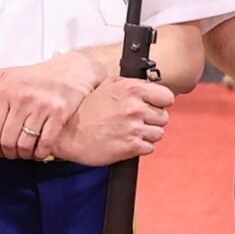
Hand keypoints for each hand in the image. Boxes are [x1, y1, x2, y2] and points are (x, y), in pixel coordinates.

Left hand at [0, 49, 104, 158]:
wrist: (71, 70)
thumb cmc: (34, 76)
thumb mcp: (4, 74)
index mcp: (5, 91)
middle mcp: (23, 98)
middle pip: (8, 141)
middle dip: (8, 154)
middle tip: (11, 154)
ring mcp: (43, 106)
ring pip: (26, 144)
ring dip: (24, 155)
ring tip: (24, 153)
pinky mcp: (61, 113)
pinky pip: (46, 143)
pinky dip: (41, 153)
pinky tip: (39, 151)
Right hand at [52, 76, 173, 165]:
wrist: (67, 133)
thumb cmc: (85, 109)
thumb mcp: (108, 86)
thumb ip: (133, 86)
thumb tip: (153, 90)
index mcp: (132, 89)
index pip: (167, 97)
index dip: (160, 103)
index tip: (154, 106)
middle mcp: (134, 107)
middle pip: (163, 117)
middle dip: (151, 120)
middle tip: (134, 120)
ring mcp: (133, 128)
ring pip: (158, 133)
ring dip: (147, 134)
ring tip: (129, 131)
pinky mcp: (130, 146)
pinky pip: (150, 147)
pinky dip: (140, 146)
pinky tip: (126, 140)